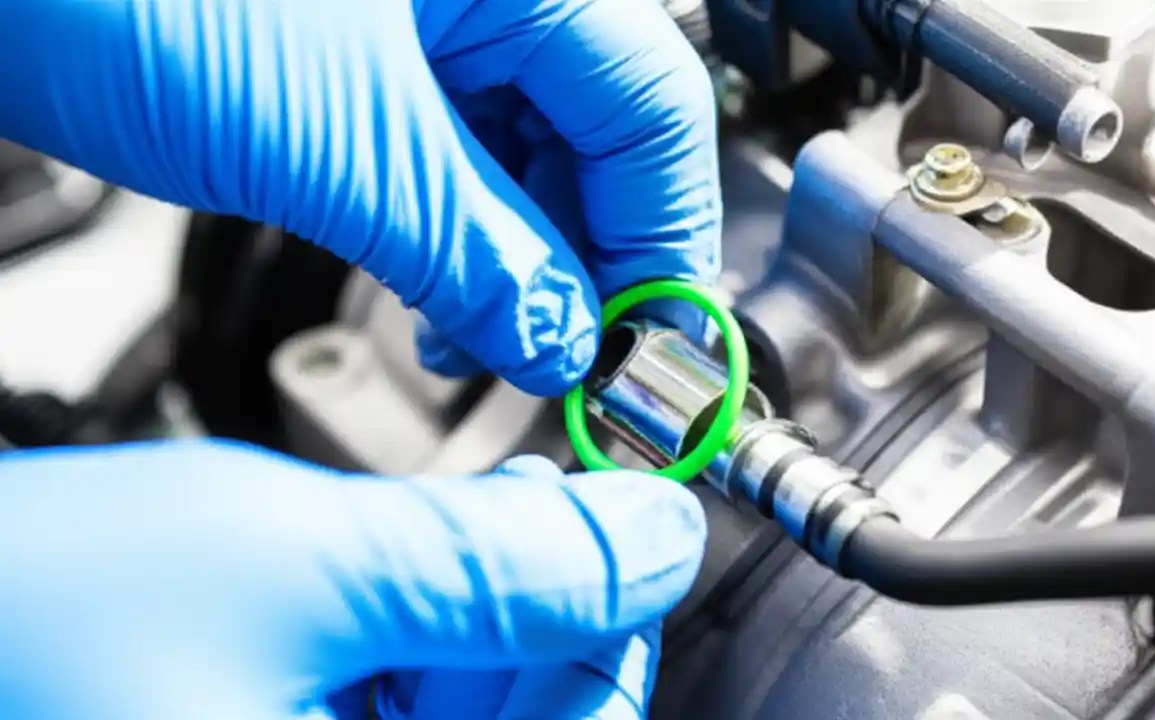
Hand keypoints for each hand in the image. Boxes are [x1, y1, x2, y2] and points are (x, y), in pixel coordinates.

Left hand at [0, 0, 721, 394]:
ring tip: (479, 340)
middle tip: (561, 359)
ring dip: (513, 264)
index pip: (655, 109)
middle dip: (581, 263)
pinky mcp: (363, 71)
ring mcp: (423, 26)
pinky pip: (450, 161)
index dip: (660, 238)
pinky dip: (452, 240)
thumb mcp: (343, 147)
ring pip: (521, 158)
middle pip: (596, 139)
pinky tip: (435, 296)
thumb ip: (480, 252)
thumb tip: (564, 337)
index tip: (640, 344)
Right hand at [0, 441, 705, 719]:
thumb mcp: (306, 567)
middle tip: (555, 507)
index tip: (633, 535)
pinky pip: (370, 711)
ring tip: (483, 512)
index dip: (620, 630)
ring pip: (450, 713)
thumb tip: (652, 538)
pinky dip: (404, 635)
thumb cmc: (26, 623)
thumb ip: (502, 565)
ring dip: (479, 612)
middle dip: (545, 611)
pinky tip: (403, 562)